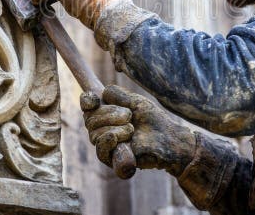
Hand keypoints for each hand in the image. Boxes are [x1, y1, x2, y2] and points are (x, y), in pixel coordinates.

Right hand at [80, 85, 196, 176]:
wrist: (168, 138)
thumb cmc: (152, 119)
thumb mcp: (135, 102)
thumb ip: (117, 94)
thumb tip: (101, 93)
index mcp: (106, 113)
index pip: (88, 106)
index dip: (87, 101)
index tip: (93, 100)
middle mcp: (103, 128)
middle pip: (90, 120)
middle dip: (108, 114)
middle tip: (129, 115)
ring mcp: (107, 145)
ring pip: (95, 135)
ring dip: (114, 128)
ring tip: (132, 129)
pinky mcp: (113, 160)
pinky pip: (101, 151)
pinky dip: (107, 142)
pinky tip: (114, 137)